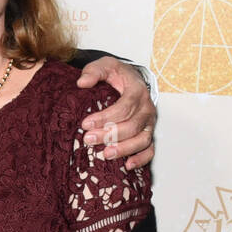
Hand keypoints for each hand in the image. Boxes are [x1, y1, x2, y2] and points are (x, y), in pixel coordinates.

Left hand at [77, 55, 155, 169]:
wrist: (132, 81)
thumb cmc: (118, 75)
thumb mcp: (106, 66)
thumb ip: (94, 71)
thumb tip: (82, 83)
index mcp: (138, 91)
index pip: (125, 106)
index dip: (106, 117)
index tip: (86, 124)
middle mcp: (147, 109)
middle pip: (132, 126)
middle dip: (110, 135)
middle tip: (89, 139)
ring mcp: (149, 124)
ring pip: (142, 140)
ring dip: (124, 149)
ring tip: (105, 154)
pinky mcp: (148, 134)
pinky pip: (149, 150)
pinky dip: (141, 159)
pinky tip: (127, 165)